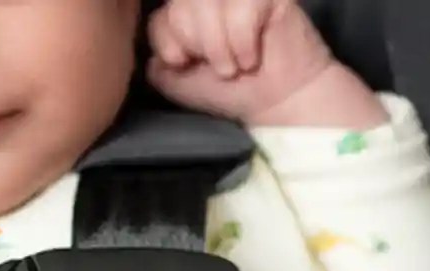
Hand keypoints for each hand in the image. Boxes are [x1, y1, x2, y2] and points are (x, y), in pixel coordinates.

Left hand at [146, 0, 335, 123]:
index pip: (161, 16)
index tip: (187, 64)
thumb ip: (156, 62)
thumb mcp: (178, 82)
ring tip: (236, 65)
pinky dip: (243, 41)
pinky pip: (241, 9)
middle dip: (197, 44)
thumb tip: (152, 53)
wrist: (276, 101)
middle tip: (220, 67)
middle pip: (181, 5)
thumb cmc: (228, 90)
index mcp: (185, 10)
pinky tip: (253, 55)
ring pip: (208, 3)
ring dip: (220, 46)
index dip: (171, 43)